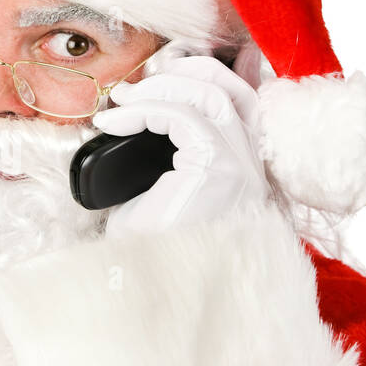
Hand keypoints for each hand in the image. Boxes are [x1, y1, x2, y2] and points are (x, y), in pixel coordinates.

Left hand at [91, 54, 270, 239]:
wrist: (146, 292)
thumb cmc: (149, 253)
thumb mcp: (156, 193)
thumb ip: (164, 156)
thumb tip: (136, 119)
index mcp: (241, 174)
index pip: (243, 106)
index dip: (203, 80)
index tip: (156, 82)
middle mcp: (250, 171)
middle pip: (235, 90)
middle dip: (184, 73)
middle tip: (136, 86)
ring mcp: (239, 170)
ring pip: (210, 96)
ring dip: (158, 89)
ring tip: (119, 104)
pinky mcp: (216, 171)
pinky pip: (182, 117)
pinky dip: (144, 110)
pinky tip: (116, 122)